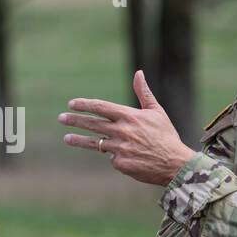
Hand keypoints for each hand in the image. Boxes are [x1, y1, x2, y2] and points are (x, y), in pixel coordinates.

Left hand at [59, 70, 194, 185]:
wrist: (175, 163)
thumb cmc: (165, 135)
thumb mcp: (156, 111)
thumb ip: (143, 92)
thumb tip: (138, 72)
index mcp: (129, 116)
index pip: (100, 107)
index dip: (84, 105)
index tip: (72, 104)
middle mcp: (122, 131)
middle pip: (92, 123)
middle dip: (74, 120)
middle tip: (61, 118)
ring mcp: (120, 148)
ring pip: (95, 143)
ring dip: (78, 140)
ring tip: (66, 138)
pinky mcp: (121, 163)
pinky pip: (111, 158)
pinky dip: (114, 155)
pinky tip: (124, 157)